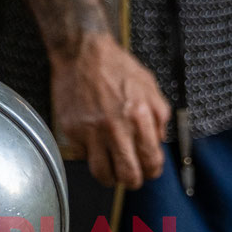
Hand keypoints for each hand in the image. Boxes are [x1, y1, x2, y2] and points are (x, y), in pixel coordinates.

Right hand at [50, 31, 171, 188]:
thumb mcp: (148, 84)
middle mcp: (114, 126)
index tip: (150, 169)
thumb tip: (159, 141)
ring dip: (111, 177)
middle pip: (128, 174)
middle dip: (134, 180)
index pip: (151, 159)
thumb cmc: (115, 65)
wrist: (81, 51)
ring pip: (102, 174)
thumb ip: (159, 114)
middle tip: (133, 175)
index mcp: (137, 115)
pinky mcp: (72, 131)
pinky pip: (83, 156)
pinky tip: (95, 145)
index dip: (153, 170)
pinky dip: (90, 156)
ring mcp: (90, 130)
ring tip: (114, 170)